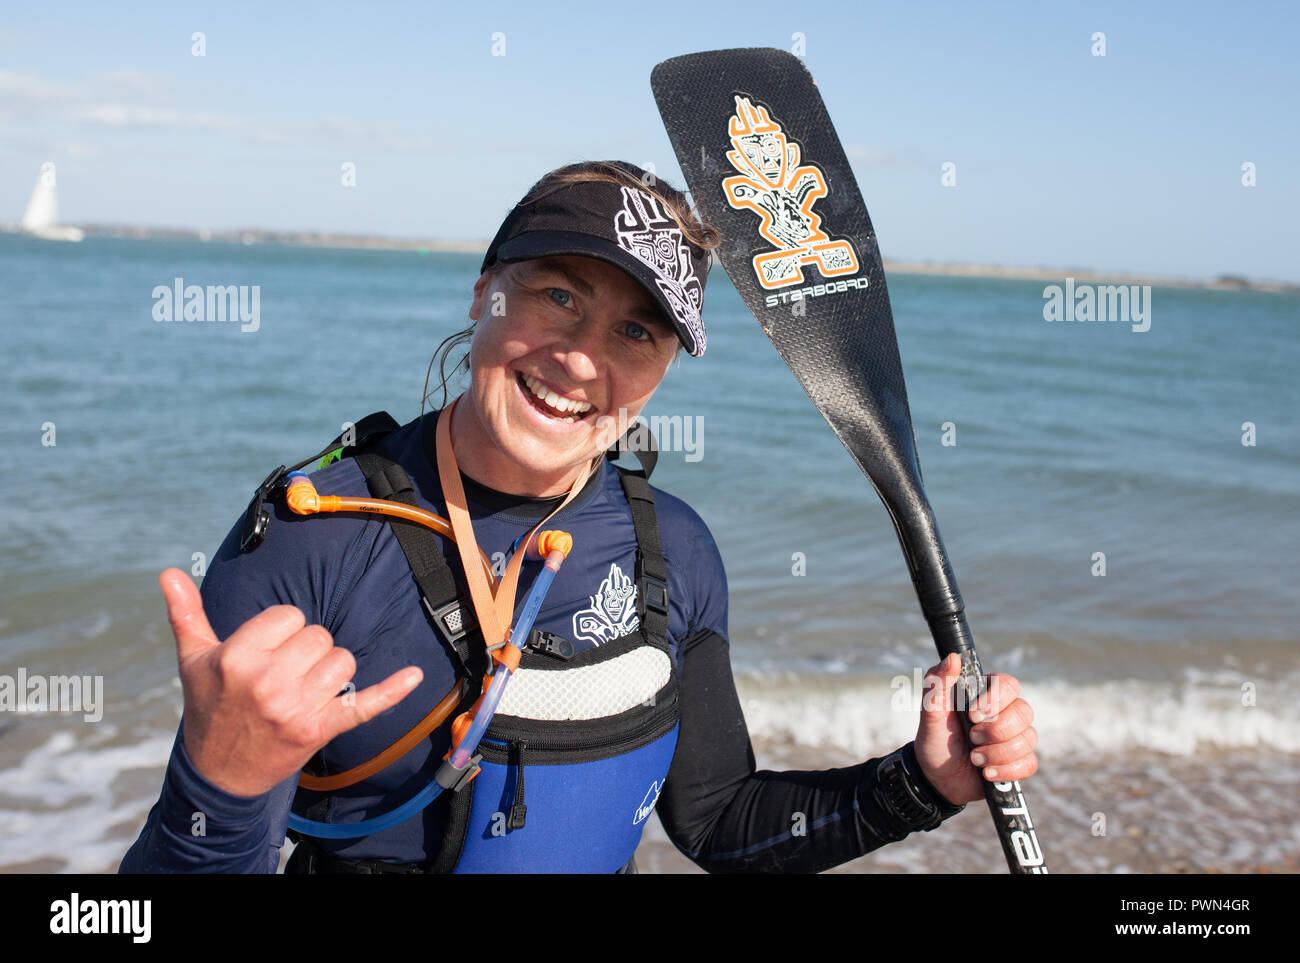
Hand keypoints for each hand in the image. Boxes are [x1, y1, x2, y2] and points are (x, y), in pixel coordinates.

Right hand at [160, 568, 422, 796]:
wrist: (219, 774)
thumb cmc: (209, 708)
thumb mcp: (193, 660)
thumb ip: (186, 614)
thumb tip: (168, 573)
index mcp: (238, 658)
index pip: (289, 616)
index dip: (282, 631)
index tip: (266, 652)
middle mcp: (268, 682)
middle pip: (319, 636)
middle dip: (306, 651)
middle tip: (282, 675)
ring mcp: (296, 708)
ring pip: (341, 660)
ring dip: (328, 670)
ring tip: (300, 690)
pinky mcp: (320, 729)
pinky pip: (364, 703)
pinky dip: (390, 690)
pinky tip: (413, 676)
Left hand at [913, 653, 1037, 806]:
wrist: (935, 775)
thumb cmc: (935, 736)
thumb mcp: (930, 709)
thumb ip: (938, 682)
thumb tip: (953, 657)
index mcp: (986, 694)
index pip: (1009, 684)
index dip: (996, 699)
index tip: (972, 714)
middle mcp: (1006, 712)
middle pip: (1023, 712)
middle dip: (995, 730)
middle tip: (971, 738)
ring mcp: (1015, 737)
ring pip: (1028, 739)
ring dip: (998, 753)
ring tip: (974, 758)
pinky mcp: (1019, 762)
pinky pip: (1029, 763)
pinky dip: (1006, 771)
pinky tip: (986, 773)